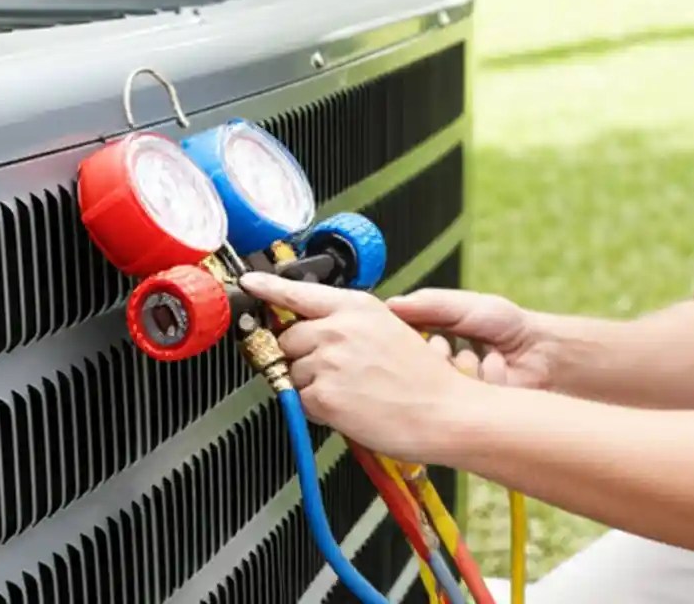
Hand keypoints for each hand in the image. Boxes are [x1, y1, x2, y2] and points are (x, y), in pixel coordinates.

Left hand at [238, 272, 479, 463]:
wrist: (445, 412)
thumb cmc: (423, 379)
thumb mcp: (389, 331)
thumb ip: (349, 325)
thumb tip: (315, 331)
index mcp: (357, 307)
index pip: (298, 292)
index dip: (267, 287)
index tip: (248, 282)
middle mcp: (338, 329)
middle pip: (289, 339)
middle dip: (302, 356)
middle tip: (336, 372)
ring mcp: (328, 361)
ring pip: (292, 372)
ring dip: (312, 385)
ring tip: (351, 391)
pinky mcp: (323, 395)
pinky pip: (300, 401)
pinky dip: (318, 409)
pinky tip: (349, 407)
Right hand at [386, 288, 553, 389]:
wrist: (543, 351)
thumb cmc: (506, 325)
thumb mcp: (464, 305)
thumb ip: (428, 304)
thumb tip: (390, 304)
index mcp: (427, 345)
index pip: (397, 345)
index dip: (398, 339)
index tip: (402, 331)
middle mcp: (435, 372)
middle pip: (412, 369)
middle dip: (433, 352)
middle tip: (446, 344)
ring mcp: (452, 394)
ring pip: (438, 384)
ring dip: (462, 363)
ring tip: (482, 353)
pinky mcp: (471, 412)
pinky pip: (466, 396)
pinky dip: (486, 373)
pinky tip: (498, 365)